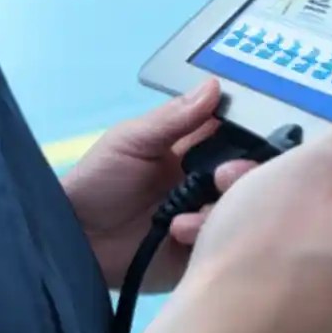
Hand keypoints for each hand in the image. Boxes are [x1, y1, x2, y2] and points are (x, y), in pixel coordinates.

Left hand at [62, 79, 256, 291]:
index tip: (257, 130)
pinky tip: (179, 230)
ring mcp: (206, 214)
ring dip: (223, 203)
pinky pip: (222, 241)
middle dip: (243, 171)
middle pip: (246, 171)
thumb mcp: (131, 140)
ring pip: (240, 206)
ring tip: (194, 208)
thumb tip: (214, 85)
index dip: (251, 130)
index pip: (235, 134)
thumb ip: (174, 116)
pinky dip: (206, 233)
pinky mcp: (200, 247)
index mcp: (194, 149)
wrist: (74, 237)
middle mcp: (207, 181)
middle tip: (225, 175)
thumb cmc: (98, 181)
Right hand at [136, 114, 331, 332]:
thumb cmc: (265, 250)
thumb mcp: (311, 168)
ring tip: (216, 209)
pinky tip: (213, 243)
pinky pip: (298, 278)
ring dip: (264, 216)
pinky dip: (262, 256)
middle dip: (288, 185)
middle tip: (241, 176)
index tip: (297, 155)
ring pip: (313, 242)